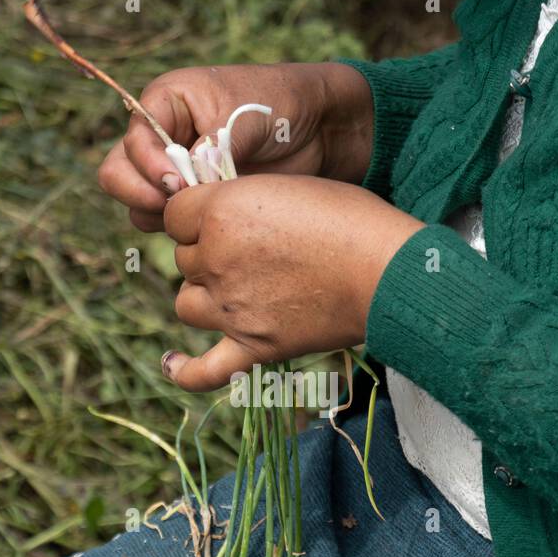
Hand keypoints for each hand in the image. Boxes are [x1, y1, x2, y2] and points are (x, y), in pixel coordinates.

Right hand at [97, 62, 373, 231]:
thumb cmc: (280, 106)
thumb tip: (181, 181)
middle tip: (175, 207)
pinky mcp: (193, 204)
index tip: (177, 182)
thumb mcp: (243, 116)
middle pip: (118, 174)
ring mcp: (174, 174)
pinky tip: (210, 228)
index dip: (149, 165)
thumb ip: (210, 147)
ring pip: (139, 205)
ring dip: (160, 216)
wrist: (318, 130)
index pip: (133, 139)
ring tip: (197, 217)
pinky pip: (167, 224)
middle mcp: (160, 139)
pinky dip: (181, 230)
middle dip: (141, 194)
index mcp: (166, 104)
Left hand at [160, 174, 422, 390]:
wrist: (386, 270)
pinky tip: (171, 364)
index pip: (175, 214)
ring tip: (233, 290)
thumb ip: (246, 198)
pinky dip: (184, 371)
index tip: (226, 217)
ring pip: (186, 303)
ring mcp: (231, 308)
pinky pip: (203, 369)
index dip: (197, 214)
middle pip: (184, 258)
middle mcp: (217, 259)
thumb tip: (227, 214)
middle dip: (209, 252)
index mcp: (222, 211)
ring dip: (203, 295)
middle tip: (256, 251)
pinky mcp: (253, 346)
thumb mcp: (292, 185)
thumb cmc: (352, 219)